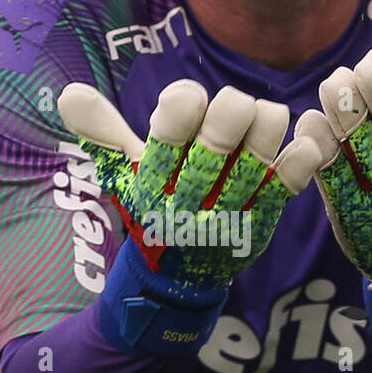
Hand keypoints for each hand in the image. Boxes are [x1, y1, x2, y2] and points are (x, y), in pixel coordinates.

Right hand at [58, 80, 319, 299]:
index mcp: (153, 180)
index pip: (170, 129)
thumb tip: (68, 92)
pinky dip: (300, 159)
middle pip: (222, 135)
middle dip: (232, 108)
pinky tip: (303, 142)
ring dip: (267, 124)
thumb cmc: (152, 209)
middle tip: (234, 108)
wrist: (176, 280)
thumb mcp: (123, 175)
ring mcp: (230, 210)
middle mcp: (191, 196)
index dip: (184, 102)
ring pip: (258, 153)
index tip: (189, 99)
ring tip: (262, 120)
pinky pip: (289, 184)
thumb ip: (102, 131)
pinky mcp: (264, 221)